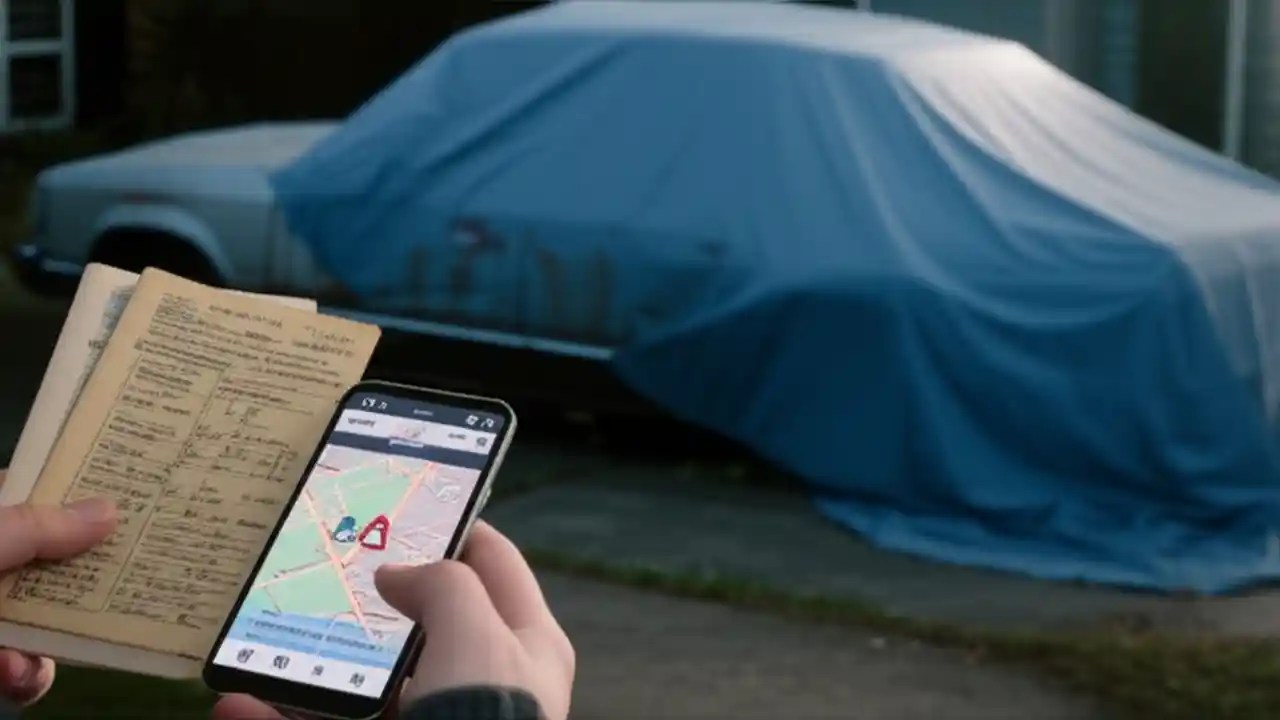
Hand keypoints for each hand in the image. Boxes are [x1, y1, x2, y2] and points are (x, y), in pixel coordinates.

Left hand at [0, 469, 117, 706]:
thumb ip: (36, 527)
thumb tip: (110, 510)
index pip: (38, 496)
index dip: (85, 503)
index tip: (135, 509)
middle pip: (49, 562)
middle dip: (77, 587)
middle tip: (116, 592)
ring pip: (39, 619)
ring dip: (47, 643)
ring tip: (27, 663)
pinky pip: (16, 664)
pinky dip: (21, 674)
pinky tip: (12, 675)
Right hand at [214, 521, 574, 719]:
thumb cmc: (485, 716)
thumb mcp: (478, 633)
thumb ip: (443, 586)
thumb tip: (397, 573)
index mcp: (526, 643)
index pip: (492, 563)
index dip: (450, 527)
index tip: (397, 506)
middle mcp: (482, 682)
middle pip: (418, 623)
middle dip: (364, 599)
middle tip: (318, 566)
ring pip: (360, 688)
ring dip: (305, 665)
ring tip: (258, 639)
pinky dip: (276, 718)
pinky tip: (235, 703)